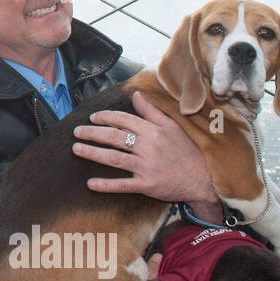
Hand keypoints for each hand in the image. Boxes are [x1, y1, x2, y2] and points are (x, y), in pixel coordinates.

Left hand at [73, 91, 220, 217]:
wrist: (203, 180)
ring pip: (114, 158)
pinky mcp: (147, 185)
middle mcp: (148, 147)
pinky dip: (106, 185)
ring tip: (76, 149)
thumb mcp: (172, 127)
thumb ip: (151, 111)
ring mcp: (147, 167)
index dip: (106, 117)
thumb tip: (135, 95)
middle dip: (92, 133)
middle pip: (114, 137)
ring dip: (92, 153)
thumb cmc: (186, 151)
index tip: (93, 118)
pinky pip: (123, 185)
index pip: (124, 120)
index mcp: (154, 131)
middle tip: (77, 132)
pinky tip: (90, 184)